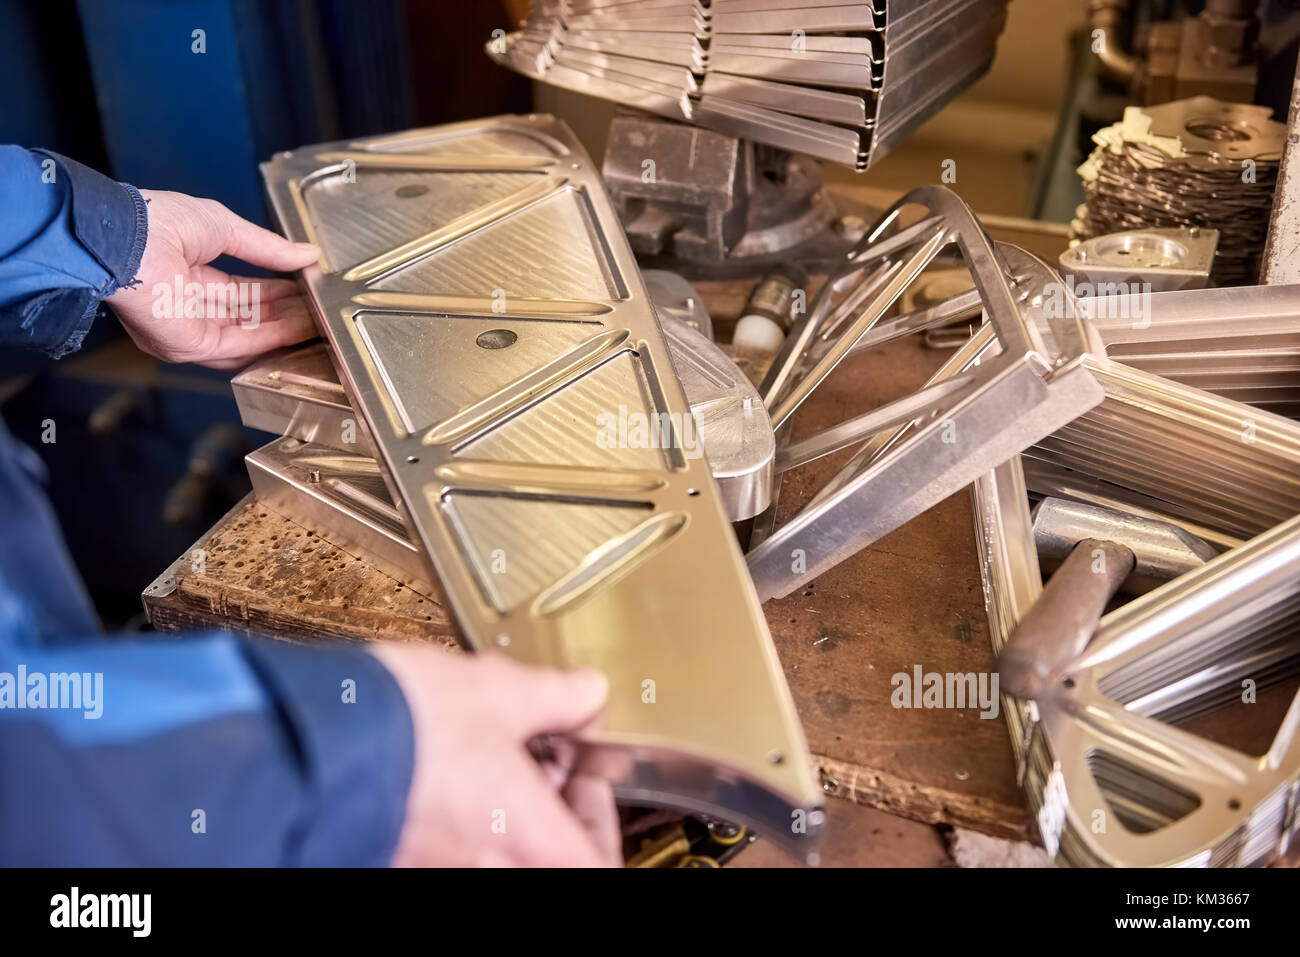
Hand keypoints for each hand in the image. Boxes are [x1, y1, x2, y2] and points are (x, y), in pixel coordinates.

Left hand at [107, 189, 319, 369]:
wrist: (128, 236)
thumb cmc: (157, 222)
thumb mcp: (225, 227)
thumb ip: (267, 248)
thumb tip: (308, 255)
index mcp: (185, 276)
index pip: (238, 292)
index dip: (274, 292)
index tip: (304, 289)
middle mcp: (185, 308)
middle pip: (245, 318)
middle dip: (284, 313)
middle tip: (318, 308)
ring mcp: (187, 330)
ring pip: (247, 335)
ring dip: (284, 328)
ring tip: (317, 319)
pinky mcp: (189, 345)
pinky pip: (238, 345)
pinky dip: (271, 337)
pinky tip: (299, 326)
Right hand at [370, 644, 620, 866]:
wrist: (306, 737)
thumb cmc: (402, 727)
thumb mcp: (499, 690)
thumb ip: (558, 696)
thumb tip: (587, 692)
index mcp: (527, 838)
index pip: (596, 865)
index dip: (602, 824)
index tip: (590, 781)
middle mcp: (483, 866)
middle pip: (545, 856)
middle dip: (549, 808)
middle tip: (542, 760)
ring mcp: (435, 863)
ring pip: (493, 849)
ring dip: (502, 808)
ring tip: (488, 750)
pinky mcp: (395, 852)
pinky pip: (446, 842)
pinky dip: (457, 810)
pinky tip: (441, 760)